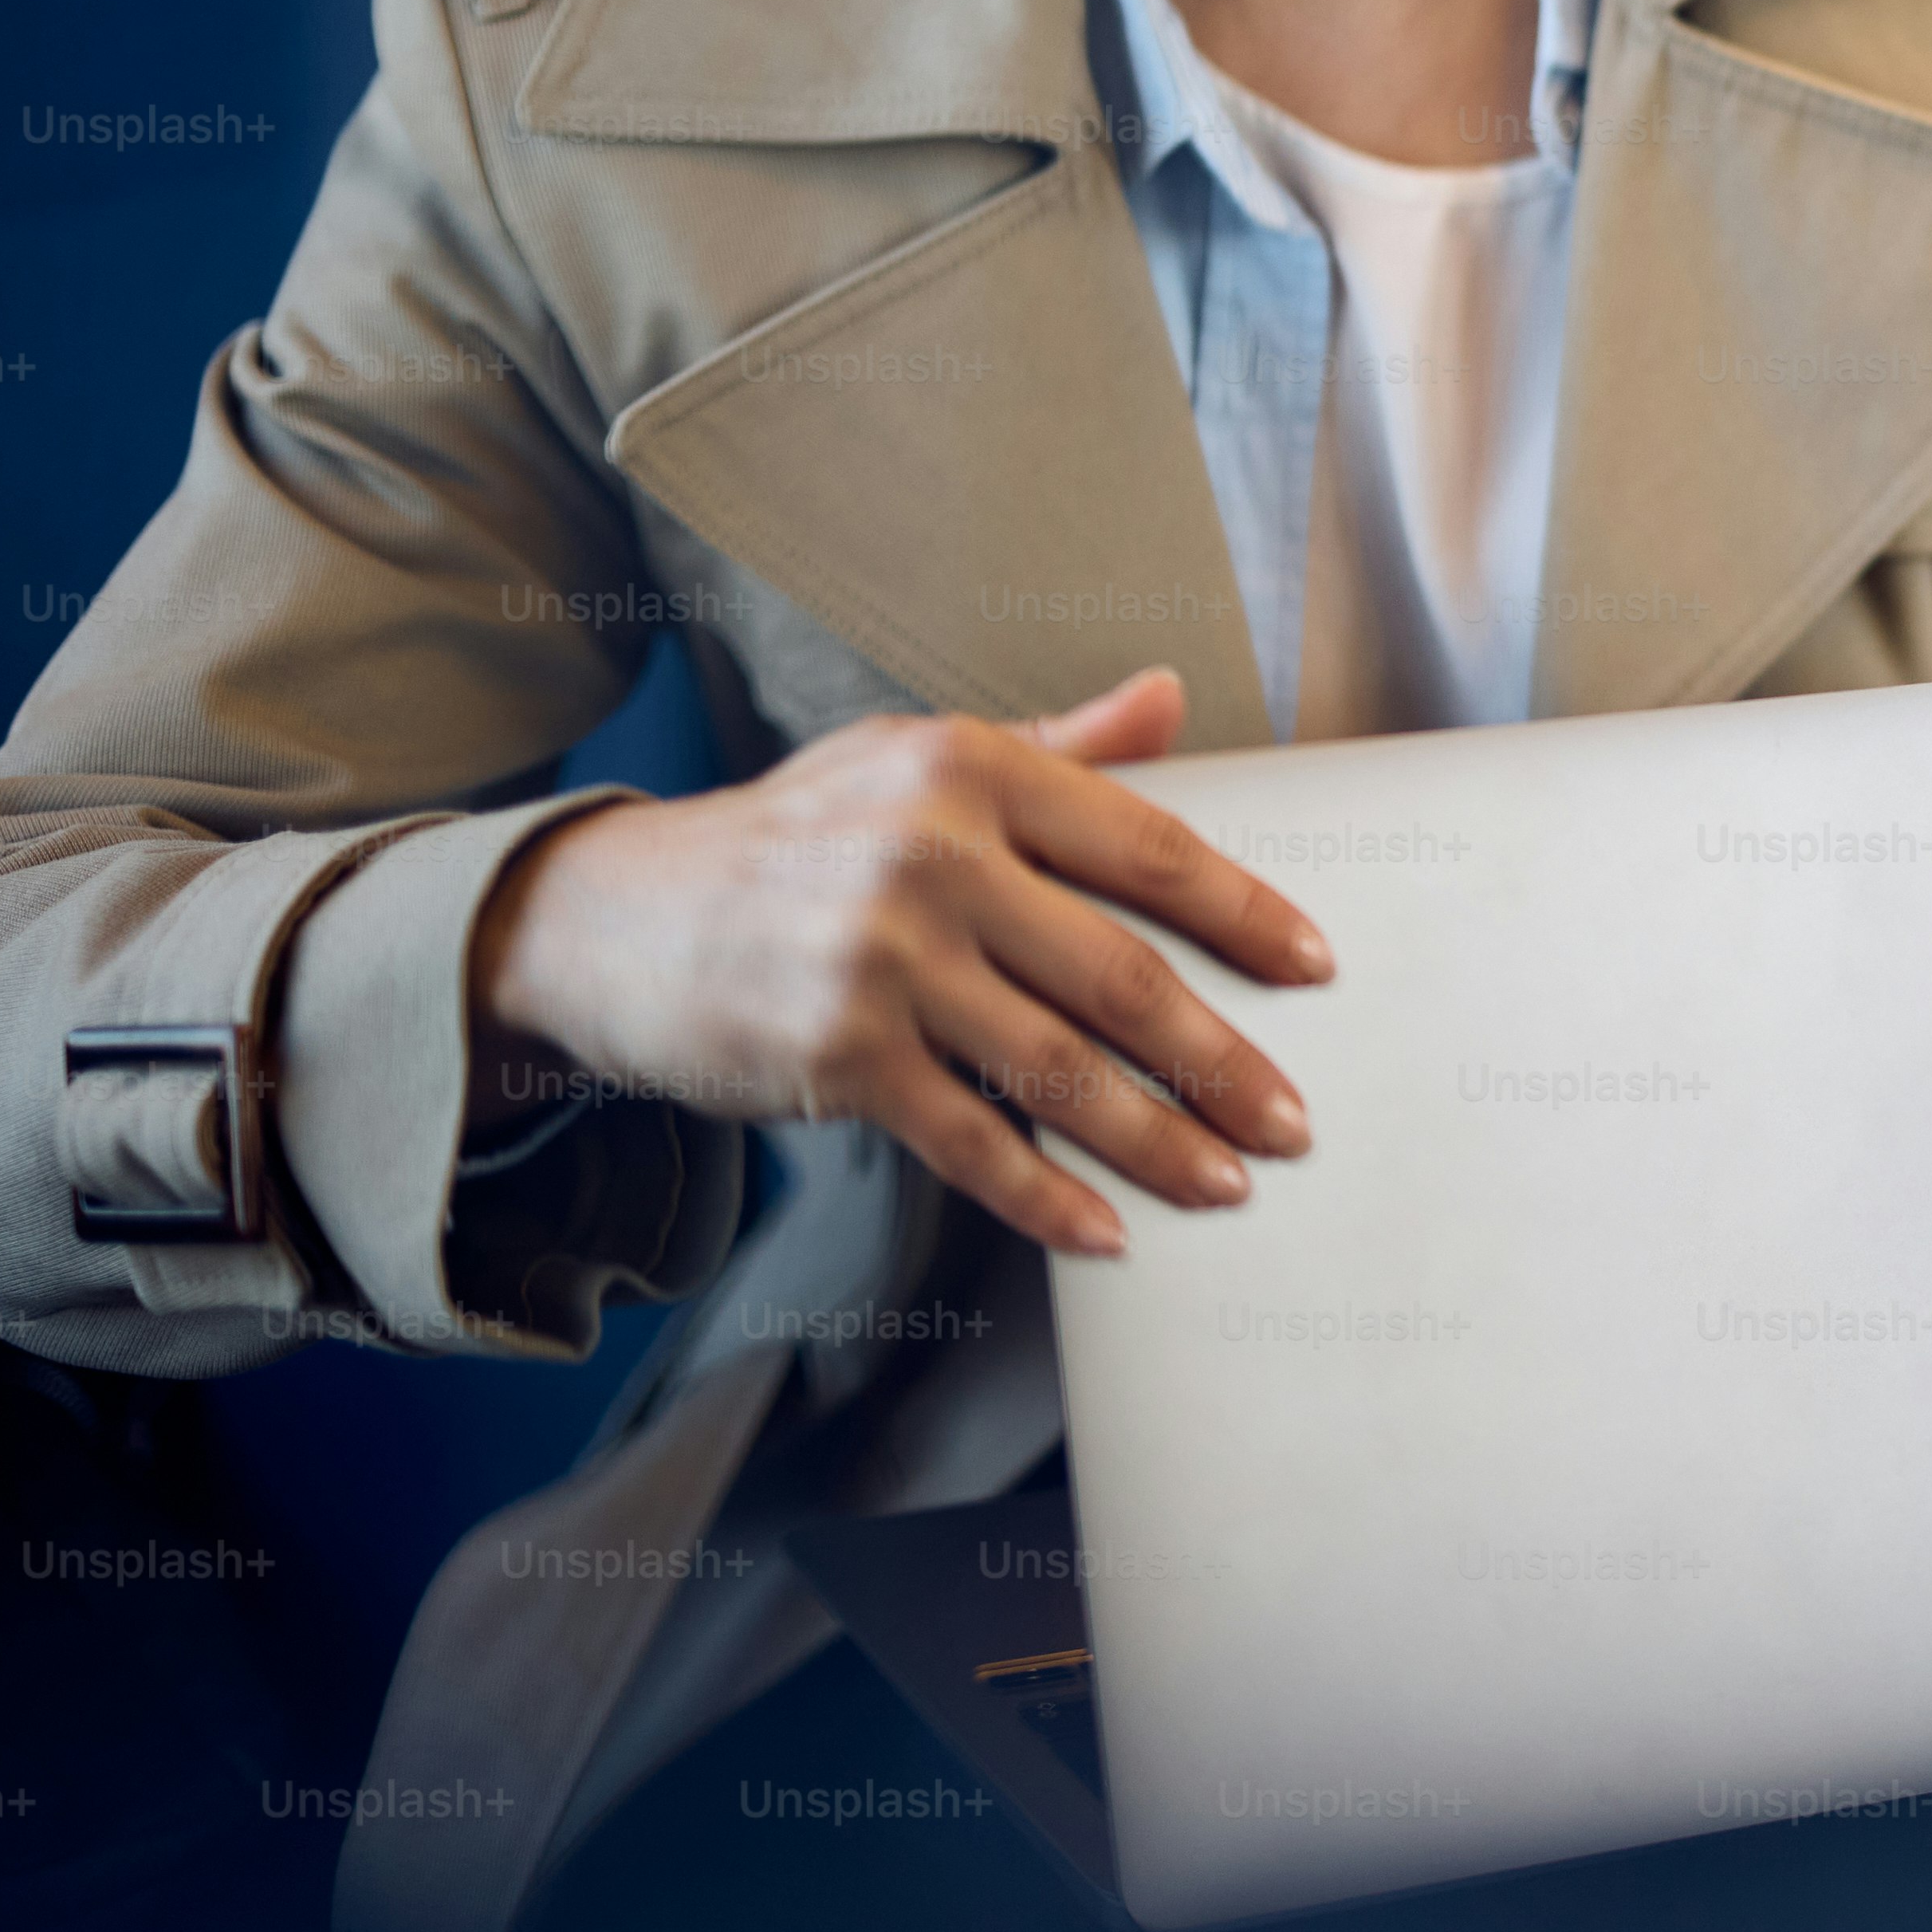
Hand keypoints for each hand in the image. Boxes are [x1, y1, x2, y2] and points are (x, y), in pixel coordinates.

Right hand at [465, 667, 1327, 1256]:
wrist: (614, 915)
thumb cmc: (797, 835)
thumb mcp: (914, 759)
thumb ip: (1058, 743)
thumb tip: (1172, 698)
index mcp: (973, 770)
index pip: (1148, 847)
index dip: (1245, 913)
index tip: (1317, 968)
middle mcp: (932, 857)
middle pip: (1119, 975)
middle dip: (1224, 1059)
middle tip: (1295, 1119)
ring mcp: (882, 960)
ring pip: (1057, 1070)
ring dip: (1157, 1140)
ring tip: (1230, 1183)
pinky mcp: (837, 1054)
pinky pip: (969, 1140)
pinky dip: (1045, 1197)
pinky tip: (1106, 1233)